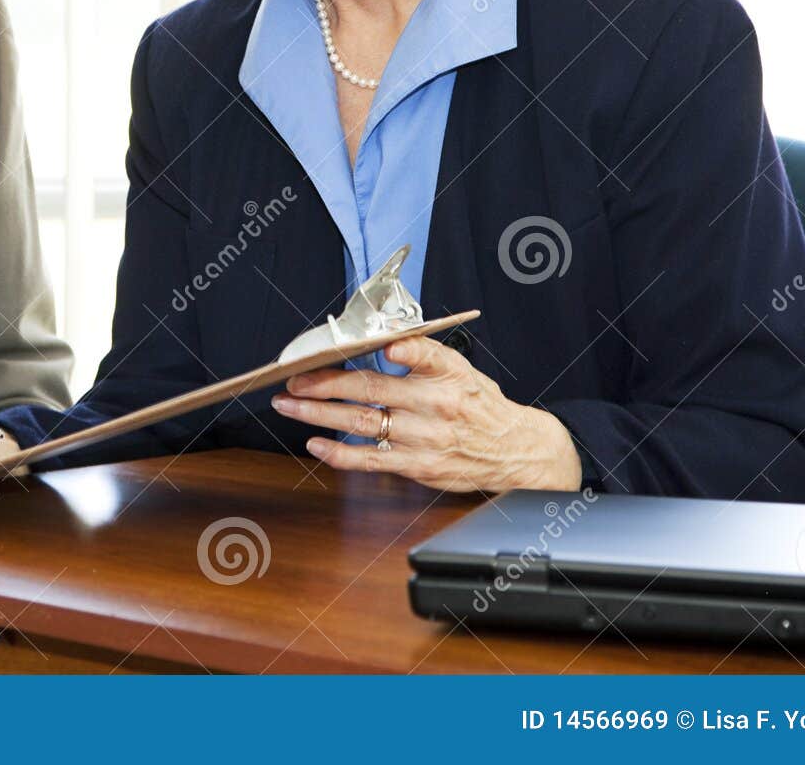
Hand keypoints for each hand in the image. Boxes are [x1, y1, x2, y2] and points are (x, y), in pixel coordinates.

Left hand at [270, 334, 583, 492]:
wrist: (515, 451)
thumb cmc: (478, 403)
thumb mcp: (461, 368)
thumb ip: (422, 353)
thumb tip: (381, 339)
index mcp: (448, 374)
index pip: (425, 355)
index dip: (403, 349)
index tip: (383, 343)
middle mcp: (436, 405)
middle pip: (373, 390)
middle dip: (326, 383)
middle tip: (293, 377)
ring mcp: (425, 438)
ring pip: (363, 424)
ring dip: (319, 414)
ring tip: (289, 405)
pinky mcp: (418, 466)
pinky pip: (372, 460)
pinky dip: (340, 453)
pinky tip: (316, 444)